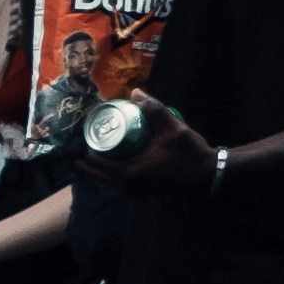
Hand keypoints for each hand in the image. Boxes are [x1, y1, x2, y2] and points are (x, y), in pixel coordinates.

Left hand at [71, 92, 208, 186]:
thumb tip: (135, 91)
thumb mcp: (173, 128)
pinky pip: (117, 182)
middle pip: (97, 174)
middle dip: (84, 162)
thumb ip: (154, 110)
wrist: (207, 173)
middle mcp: (128, 186)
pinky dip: (109, 172)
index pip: (97, 163)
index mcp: (130, 172)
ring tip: (91, 149)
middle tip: (76, 146)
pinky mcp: (141, 191)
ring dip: (96, 167)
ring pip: (106, 180)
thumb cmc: (189, 152)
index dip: (84, 150)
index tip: (76, 138)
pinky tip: (111, 160)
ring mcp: (134, 191)